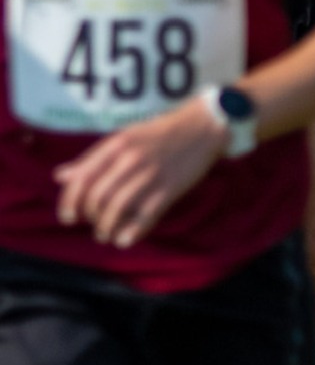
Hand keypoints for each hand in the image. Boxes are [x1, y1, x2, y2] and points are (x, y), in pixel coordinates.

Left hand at [54, 100, 225, 248]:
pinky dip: (132, 232)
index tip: (68, 218)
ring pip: (117, 209)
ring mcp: (150, 174)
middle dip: (90, 218)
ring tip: (106, 235)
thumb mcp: (124, 138)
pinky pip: (146, 215)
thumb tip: (61, 176)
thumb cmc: (162, 132)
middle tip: (93, 225)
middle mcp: (129, 159)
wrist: (204, 125)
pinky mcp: (170, 187)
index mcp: (115, 145)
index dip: (69, 202)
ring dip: (106, 228)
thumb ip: (92, 158)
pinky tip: (125, 239)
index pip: (81, 179)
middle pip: (97, 197)